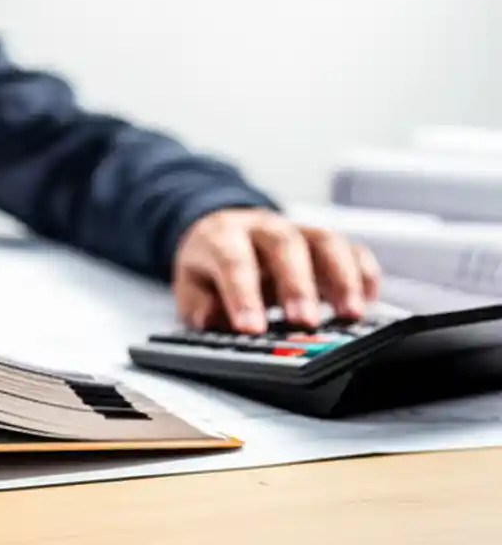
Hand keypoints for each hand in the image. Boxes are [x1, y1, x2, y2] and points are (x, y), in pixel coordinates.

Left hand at [172, 208, 380, 333]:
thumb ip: (199, 304)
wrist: (223, 232)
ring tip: (349, 314)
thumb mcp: (190, 287)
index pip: (232, 261)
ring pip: (326, 241)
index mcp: (222, 236)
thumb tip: (214, 318)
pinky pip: (352, 249)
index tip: (251, 329)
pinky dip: (363, 274)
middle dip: (297, 285)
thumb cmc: (210, 267)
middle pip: (285, 246)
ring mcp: (299, 231)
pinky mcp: (325, 243)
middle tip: (304, 322)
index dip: (242, 295)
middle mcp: (264, 228)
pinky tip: (366, 302)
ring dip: (341, 277)